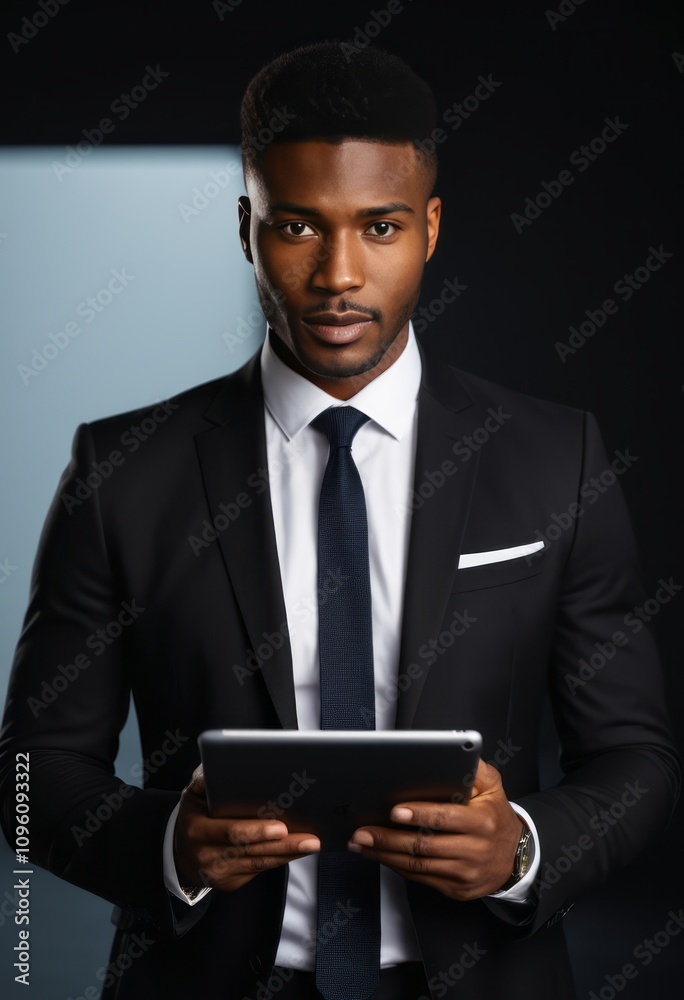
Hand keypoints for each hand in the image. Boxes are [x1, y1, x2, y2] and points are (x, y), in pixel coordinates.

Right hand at [173, 764, 319, 891]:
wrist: (180, 852)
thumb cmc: (194, 815)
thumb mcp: (194, 794)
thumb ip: (207, 779)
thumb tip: (225, 763)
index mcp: (198, 830)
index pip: (231, 832)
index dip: (257, 831)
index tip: (280, 827)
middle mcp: (208, 856)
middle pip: (252, 851)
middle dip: (284, 844)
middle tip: (310, 839)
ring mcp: (220, 873)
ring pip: (260, 862)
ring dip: (289, 853)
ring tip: (312, 844)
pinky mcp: (231, 882)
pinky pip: (260, 870)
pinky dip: (281, 859)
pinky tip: (297, 850)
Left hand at [348, 759, 521, 899]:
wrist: (515, 857)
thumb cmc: (494, 815)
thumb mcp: (492, 787)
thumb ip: (474, 768)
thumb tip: (453, 751)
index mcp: (482, 821)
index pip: (444, 818)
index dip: (418, 814)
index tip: (393, 810)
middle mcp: (474, 849)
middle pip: (424, 845)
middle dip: (389, 838)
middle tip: (363, 830)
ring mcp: (464, 873)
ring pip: (418, 865)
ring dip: (385, 854)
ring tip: (361, 842)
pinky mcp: (455, 889)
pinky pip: (420, 877)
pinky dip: (396, 866)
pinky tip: (379, 855)